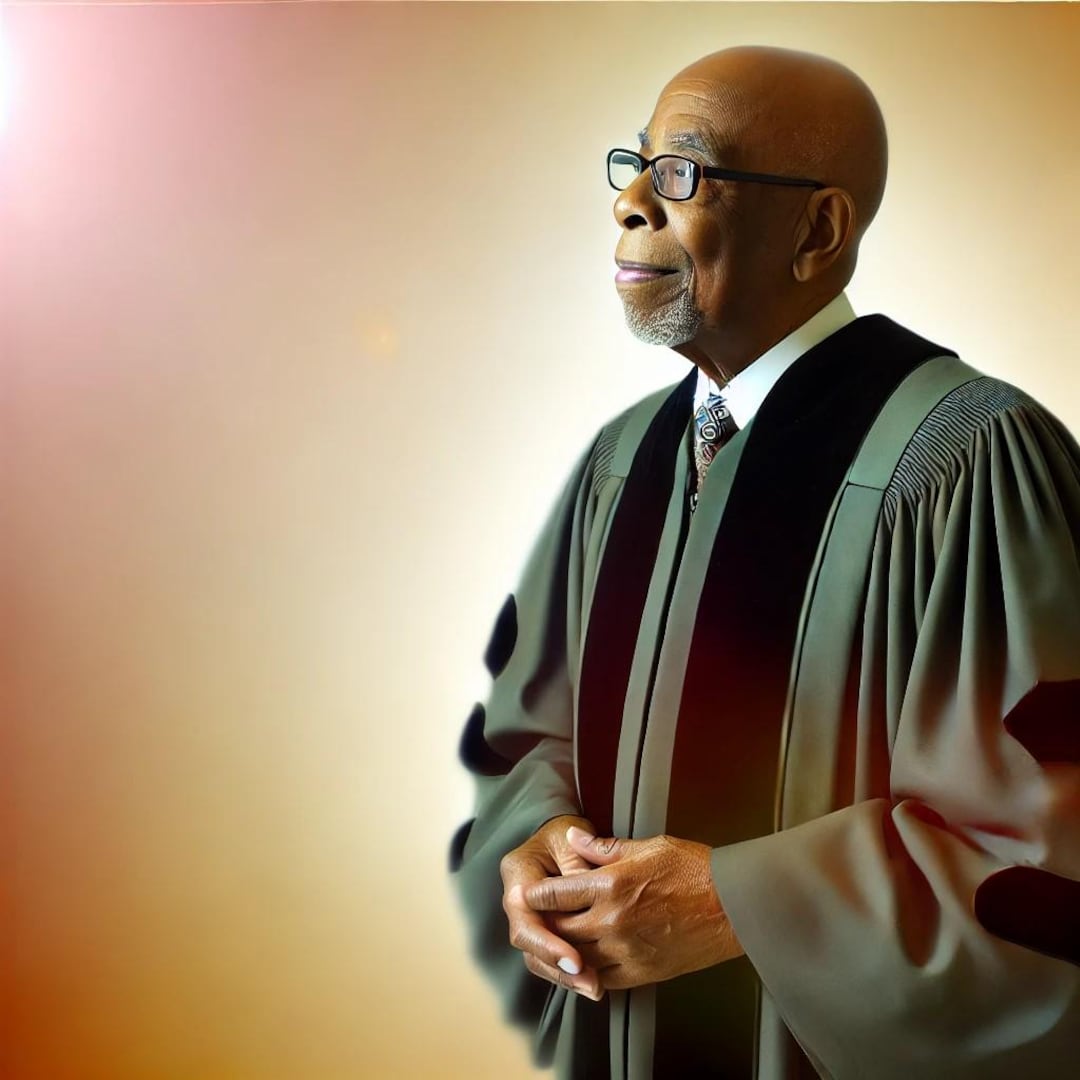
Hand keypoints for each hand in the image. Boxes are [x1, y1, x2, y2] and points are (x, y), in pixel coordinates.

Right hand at [499, 814, 604, 1000]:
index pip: (525, 917)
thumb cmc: (565, 833)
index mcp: (517, 873)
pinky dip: (568, 970)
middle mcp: (516, 900)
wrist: (561, 834)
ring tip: (594, 988)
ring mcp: (527, 916)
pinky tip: (592, 981)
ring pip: (537, 956)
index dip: (548, 943)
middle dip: (557, 966)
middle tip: (589, 982)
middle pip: (528, 943)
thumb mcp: (570, 840)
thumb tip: (587, 894)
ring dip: (564, 976)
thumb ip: (577, 867)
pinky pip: (549, 955)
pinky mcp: (542, 929)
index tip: (576, 959)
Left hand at [523, 826, 743, 990]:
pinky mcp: (642, 971)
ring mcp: (626, 949)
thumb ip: (604, 847)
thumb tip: (573, 839)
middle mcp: (612, 920)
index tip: (525, 894)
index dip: (535, 894)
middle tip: (536, 919)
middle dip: (545, 923)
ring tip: (556, 941)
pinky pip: (602, 978)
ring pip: (577, 956)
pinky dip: (589, 970)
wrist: (733, 906)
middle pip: (560, 928)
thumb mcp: (649, 846)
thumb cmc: (694, 870)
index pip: (555, 893)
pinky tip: (586, 961)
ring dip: (564, 950)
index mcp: (610, 884)